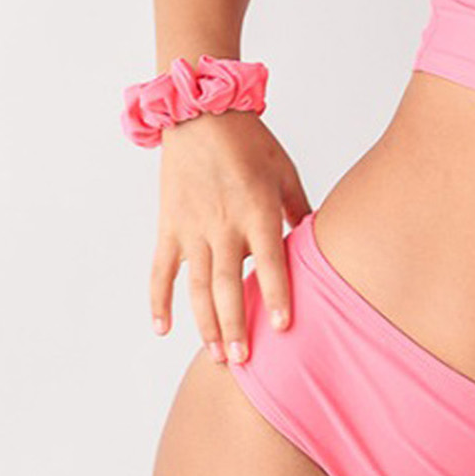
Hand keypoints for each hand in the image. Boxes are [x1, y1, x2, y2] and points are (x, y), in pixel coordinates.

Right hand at [150, 109, 311, 363]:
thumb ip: (298, 212)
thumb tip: (315, 246)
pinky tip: (163, 328)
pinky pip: (161, 269)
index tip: (282, 328)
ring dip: (206, 323)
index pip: (269, 263)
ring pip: (198, 286)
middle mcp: (222, 225)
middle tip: (244, 361)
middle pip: (229, 285)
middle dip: (236, 325)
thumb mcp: (284, 172)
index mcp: (254, 212)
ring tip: (217, 355)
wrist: (199, 113)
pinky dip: (159, 300)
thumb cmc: (248, 142)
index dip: (276, 295)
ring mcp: (192, 229)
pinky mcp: (169, 226)